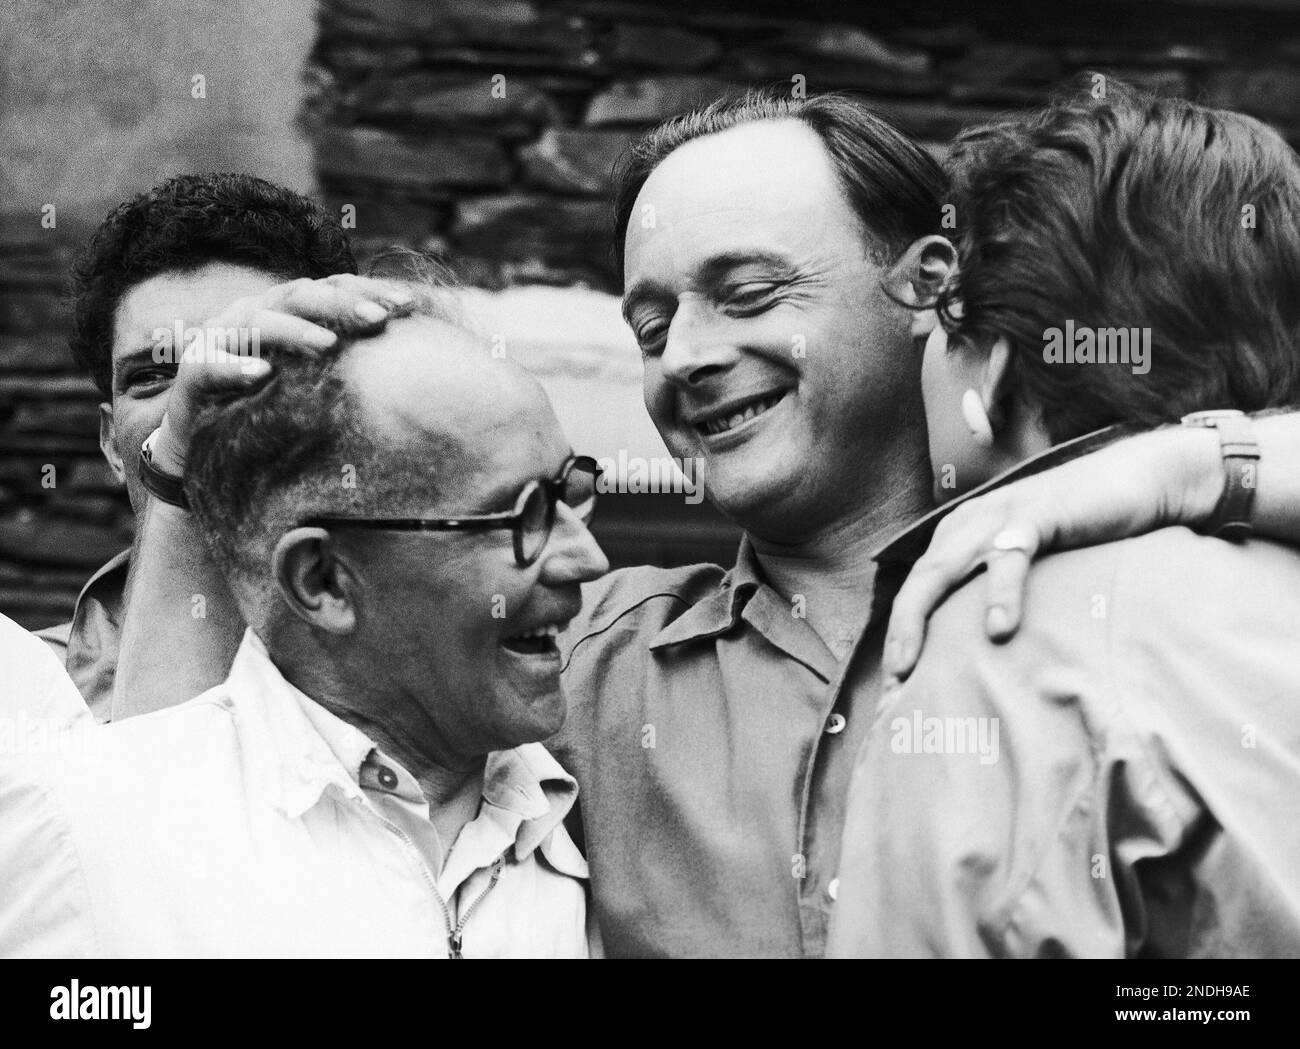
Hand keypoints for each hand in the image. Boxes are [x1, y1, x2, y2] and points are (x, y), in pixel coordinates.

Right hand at [149, 275, 414, 474]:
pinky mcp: (191, 375)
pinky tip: (262, 374)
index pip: (331, 290)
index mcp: (286, 311)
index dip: (370, 291)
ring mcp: (219, 340)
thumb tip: (415, 358)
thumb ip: (350, 361)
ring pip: (258, 323)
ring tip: (328, 345)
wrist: (203, 442)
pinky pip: (208, 366)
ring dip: (295, 331)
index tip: (410, 305)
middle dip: (341, 304)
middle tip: (379, 318)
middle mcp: (252, 314)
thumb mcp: (316, 380)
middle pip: (299, 296)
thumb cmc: (270, 406)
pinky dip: (235, 367)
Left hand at [882, 426, 1222, 682]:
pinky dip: (1001, 592)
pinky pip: (1010, 555)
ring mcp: (999, 515)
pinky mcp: (1037, 514)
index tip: (892, 684)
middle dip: (898, 631)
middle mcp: (969, 523)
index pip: (918, 587)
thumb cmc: (1084, 532)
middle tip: (889, 681)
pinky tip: (999, 629)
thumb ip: (1002, 591)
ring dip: (921, 618)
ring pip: (945, 567)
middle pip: (919, 580)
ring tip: (910, 665)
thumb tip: (988, 649)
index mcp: (960, 534)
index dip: (900, 632)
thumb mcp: (1031, 563)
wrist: (1139, 479)